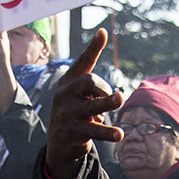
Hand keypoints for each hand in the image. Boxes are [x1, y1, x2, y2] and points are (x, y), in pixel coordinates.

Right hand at [45, 29, 123, 178]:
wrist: (58, 145)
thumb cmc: (75, 115)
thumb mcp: (79, 97)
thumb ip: (94, 86)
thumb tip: (114, 82)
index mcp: (69, 82)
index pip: (83, 62)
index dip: (94, 47)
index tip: (103, 32)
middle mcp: (65, 95)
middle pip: (89, 81)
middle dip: (104, 88)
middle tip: (116, 99)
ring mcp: (68, 113)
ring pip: (92, 105)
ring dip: (107, 102)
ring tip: (120, 99)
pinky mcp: (73, 132)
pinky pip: (95, 130)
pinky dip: (108, 132)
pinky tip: (119, 135)